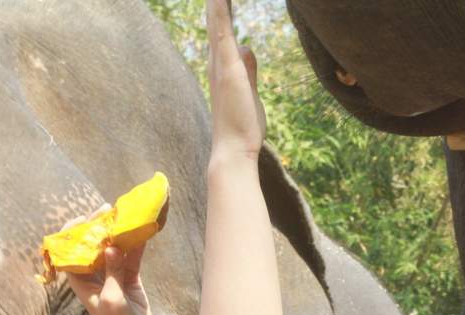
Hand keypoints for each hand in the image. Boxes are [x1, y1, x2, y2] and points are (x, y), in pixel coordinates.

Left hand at [64, 207, 152, 314]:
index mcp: (80, 279)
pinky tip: (141, 233)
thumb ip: (111, 271)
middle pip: (93, 245)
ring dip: (118, 233)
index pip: (71, 252)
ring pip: (113, 248)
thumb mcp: (111, 297)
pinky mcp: (128, 277)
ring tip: (124, 215)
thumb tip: (112, 247)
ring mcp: (112, 274)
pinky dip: (135, 247)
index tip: (81, 219)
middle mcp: (93, 274)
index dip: (72, 233)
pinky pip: (131, 257)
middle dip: (97, 227)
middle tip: (106, 210)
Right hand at [207, 0, 265, 163]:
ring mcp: (221, 64)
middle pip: (215, 19)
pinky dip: (219, 11)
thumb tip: (245, 48)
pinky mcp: (228, 68)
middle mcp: (216, 61)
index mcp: (222, 66)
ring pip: (216, 21)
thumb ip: (248, 69)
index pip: (221, 29)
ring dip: (216, 1)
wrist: (233, 150)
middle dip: (216, 0)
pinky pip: (222, 32)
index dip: (221, 7)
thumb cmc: (242, 127)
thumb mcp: (249, 91)